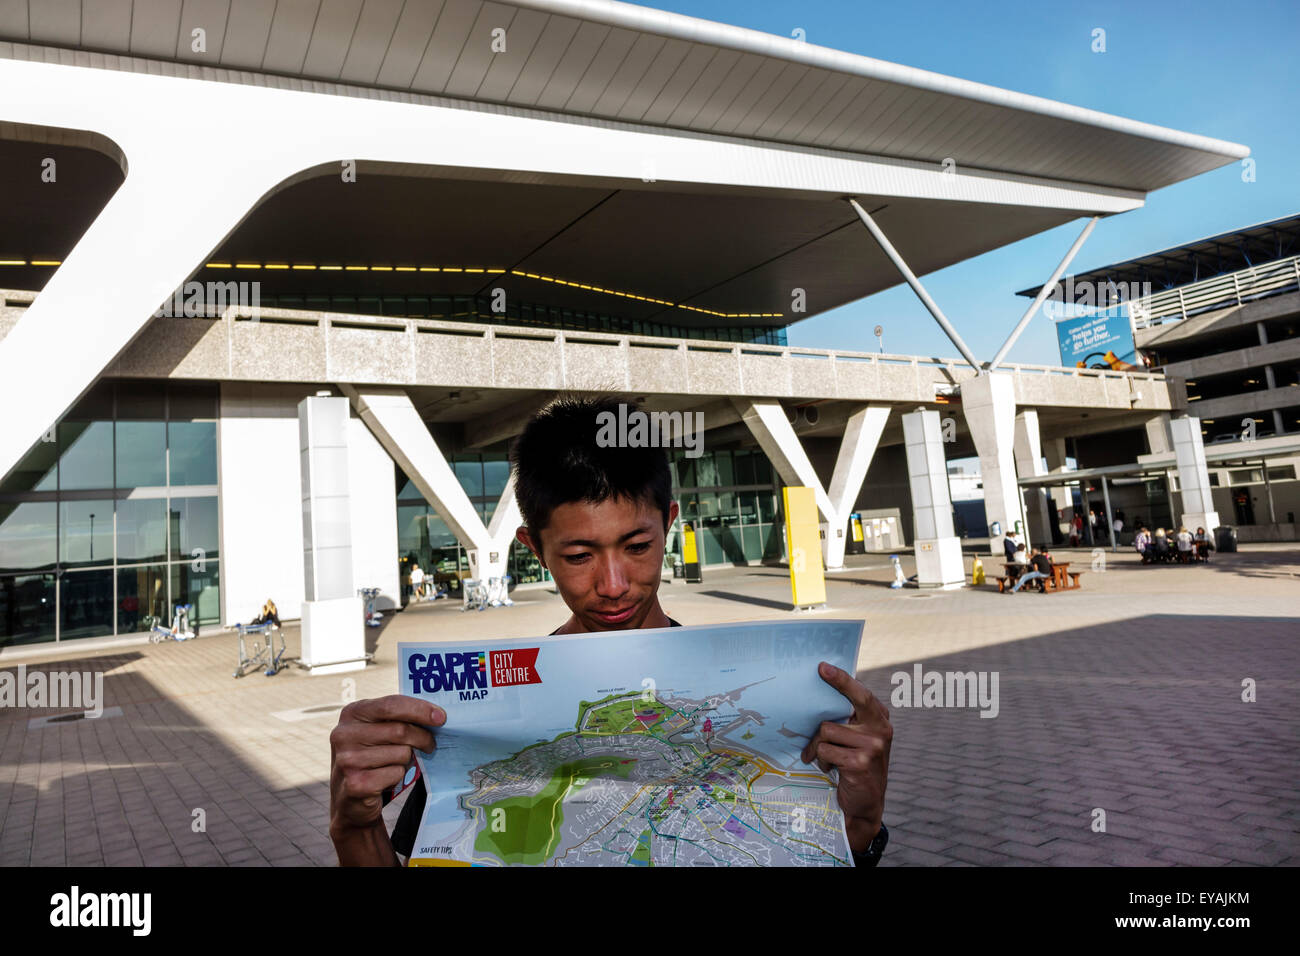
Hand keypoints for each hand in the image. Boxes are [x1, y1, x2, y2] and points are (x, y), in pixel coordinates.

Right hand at [329, 695, 443, 864]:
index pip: (391, 704)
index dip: (420, 709)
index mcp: (351, 713)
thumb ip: (396, 718)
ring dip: (407, 761)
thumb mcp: (376, 730)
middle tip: (430, 744)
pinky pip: (396, 774)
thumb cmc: (371, 757)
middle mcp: (344, 734)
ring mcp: (347, 760)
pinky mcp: (355, 784)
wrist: (349, 798)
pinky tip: (386, 780)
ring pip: (401, 753)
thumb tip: (436, 715)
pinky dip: (398, 777)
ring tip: (396, 764)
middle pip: (400, 730)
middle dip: (422, 738)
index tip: (441, 717)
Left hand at [801, 662, 891, 853]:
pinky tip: (830, 768)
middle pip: (838, 711)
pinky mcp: (859, 762)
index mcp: (880, 719)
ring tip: (826, 758)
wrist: (867, 803)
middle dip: (819, 714)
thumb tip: (822, 697)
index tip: (823, 667)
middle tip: (804, 701)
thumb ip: (852, 720)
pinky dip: (822, 760)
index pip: (860, 694)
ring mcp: (872, 746)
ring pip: (826, 732)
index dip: (841, 679)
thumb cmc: (858, 765)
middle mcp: (880, 730)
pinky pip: (825, 751)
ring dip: (819, 747)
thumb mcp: (861, 740)